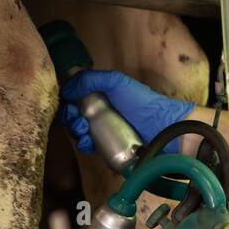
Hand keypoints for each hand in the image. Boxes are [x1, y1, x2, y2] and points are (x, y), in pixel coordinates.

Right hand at [58, 70, 195, 154]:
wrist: (163, 129)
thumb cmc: (142, 103)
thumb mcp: (116, 82)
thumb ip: (91, 79)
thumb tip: (65, 89)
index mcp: (102, 96)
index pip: (76, 99)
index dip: (68, 103)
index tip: (69, 106)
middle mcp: (102, 113)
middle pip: (75, 117)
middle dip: (71, 119)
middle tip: (79, 122)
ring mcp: (106, 132)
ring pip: (81, 133)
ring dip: (76, 133)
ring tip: (84, 133)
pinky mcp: (110, 149)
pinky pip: (91, 149)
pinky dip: (85, 146)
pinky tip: (88, 144)